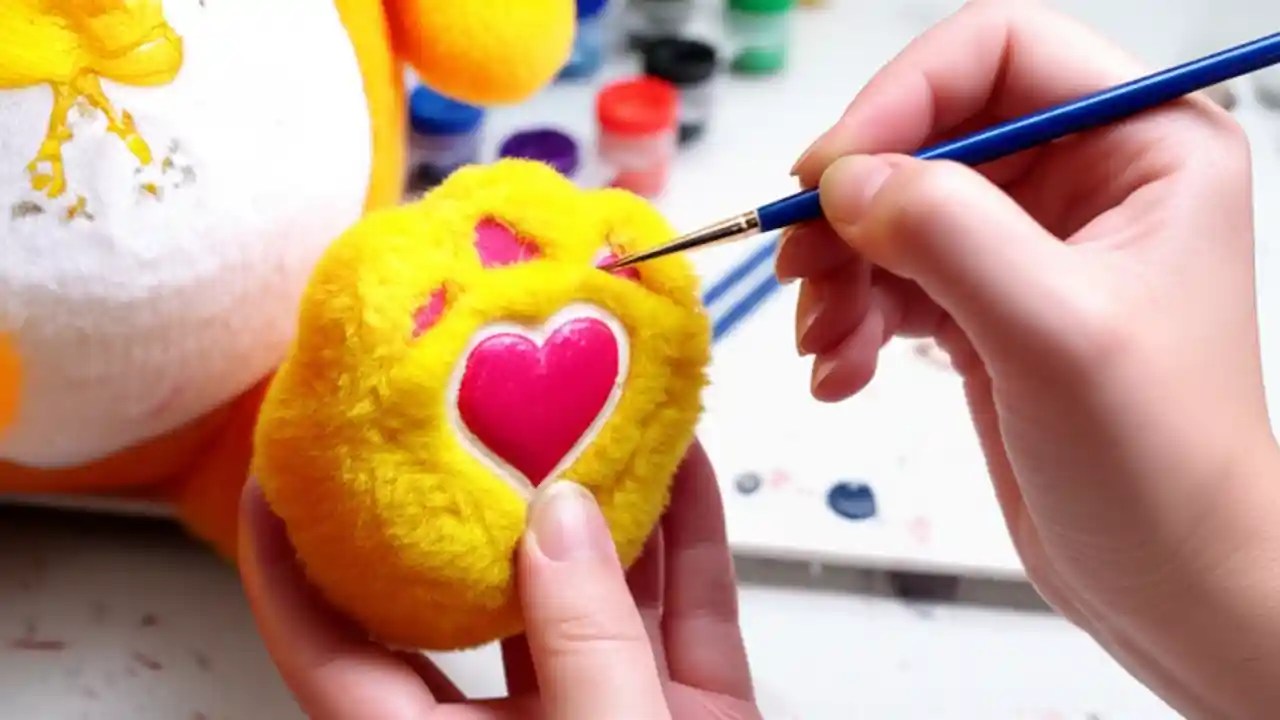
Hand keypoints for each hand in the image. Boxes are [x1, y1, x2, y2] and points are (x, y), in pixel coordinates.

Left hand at [238, 441, 761, 719]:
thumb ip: (584, 644)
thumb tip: (560, 517)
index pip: (336, 656)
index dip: (293, 566)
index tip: (278, 472)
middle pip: (477, 595)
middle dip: (479, 494)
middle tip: (464, 402)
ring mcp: (615, 714)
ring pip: (597, 586)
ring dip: (604, 496)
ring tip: (589, 405)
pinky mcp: (696, 711)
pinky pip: (690, 606)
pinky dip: (693, 536)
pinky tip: (686, 463)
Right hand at [779, 0, 1279, 715]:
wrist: (1171, 583)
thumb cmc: (1164, 467)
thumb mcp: (1056, 334)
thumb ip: (949, 234)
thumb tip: (846, 179)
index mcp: (1145, 146)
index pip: (998, 53)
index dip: (903, 97)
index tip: (833, 171)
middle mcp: (1086, 178)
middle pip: (927, 133)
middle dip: (853, 204)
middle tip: (803, 267)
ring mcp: (1030, 245)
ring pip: (894, 209)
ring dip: (839, 274)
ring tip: (825, 344)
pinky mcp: (985, 306)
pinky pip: (889, 279)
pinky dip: (851, 319)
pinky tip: (844, 372)